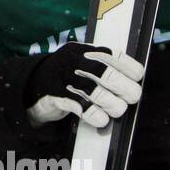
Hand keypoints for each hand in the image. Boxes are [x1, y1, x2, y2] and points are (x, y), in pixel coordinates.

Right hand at [26, 43, 144, 128]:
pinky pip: (82, 108)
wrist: (32, 85)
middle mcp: (74, 61)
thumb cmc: (65, 75)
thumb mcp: (80, 62)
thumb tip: (131, 79)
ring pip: (96, 92)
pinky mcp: (58, 96)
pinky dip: (96, 115)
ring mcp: (65, 78)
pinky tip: (101, 119)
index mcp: (84, 50)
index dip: (129, 67)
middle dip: (126, 88)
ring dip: (113, 104)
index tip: (137, 77)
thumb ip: (101, 65)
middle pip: (107, 74)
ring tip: (118, 109)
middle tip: (132, 97)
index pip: (112, 54)